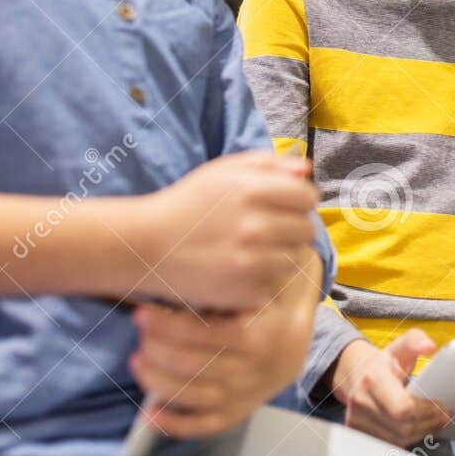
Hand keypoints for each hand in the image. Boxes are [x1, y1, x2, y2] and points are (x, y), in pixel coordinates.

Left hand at [129, 286, 315, 438]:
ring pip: (195, 396)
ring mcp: (246, 395)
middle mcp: (254, 370)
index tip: (142, 313)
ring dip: (157, 381)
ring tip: (137, 360)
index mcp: (261, 336)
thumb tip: (189, 266)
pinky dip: (175, 425)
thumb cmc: (269, 301)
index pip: (209, 335)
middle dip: (157, 349)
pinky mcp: (239, 412)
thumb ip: (234, 277)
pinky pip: (206, 426)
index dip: (169, 326)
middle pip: (195, 366)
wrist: (297, 339)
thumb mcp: (262, 281)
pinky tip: (149, 413)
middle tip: (138, 330)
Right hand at [140, 152, 320, 308]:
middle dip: (293, 228)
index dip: (299, 200)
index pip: (308, 198)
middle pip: (307, 230)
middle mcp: (255, 227)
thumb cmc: (187, 204)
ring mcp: (250, 263)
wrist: (146, 246)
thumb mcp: (222, 171)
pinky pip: (276, 284)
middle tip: (269, 229)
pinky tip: (243, 269)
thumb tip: (306, 170)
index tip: (285, 205)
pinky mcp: (244, 292)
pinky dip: (265, 279)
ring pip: (295, 259)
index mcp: (252, 192)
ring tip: (256, 249)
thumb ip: (268, 164)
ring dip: (282, 254)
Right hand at [330, 332, 451, 447]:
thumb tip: (430, 346)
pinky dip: (407, 440)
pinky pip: (388, 445)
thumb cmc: (383, 363)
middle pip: (403, 428)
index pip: (403, 409)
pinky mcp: (357, 433)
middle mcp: (361, 402)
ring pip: (397, 440)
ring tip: (433, 423)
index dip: (427, 412)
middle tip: (444, 416)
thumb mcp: (400, 347)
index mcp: (373, 379)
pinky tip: (418, 430)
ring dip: (420, 434)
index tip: (442, 406)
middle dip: (429, 424)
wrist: (354, 374)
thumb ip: (416, 340)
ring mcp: (356, 420)